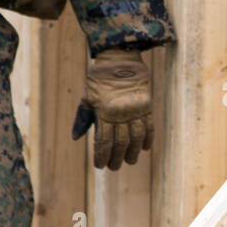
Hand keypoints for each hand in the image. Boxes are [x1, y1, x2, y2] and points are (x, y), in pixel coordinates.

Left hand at [73, 47, 152, 169]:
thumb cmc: (99, 78)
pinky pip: (149, 126)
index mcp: (104, 112)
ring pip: (136, 138)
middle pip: (120, 143)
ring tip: (129, 161)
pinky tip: (145, 148)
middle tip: (114, 167)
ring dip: (133, 152)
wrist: (120, 59)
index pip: (103, 141)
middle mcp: (121, 113)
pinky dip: (148, 138)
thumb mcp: (87, 96)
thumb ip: (83, 118)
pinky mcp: (147, 104)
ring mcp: (136, 109)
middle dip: (116, 158)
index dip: (102, 156)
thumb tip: (76, 138)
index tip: (100, 165)